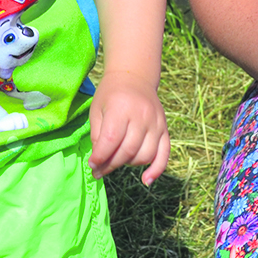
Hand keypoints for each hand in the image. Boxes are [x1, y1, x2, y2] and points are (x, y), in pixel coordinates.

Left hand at [88, 69, 169, 184]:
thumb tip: (98, 162)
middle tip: (99, 171)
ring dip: (128, 165)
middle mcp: (141, 115)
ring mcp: (156, 122)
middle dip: (110, 165)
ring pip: (144, 155)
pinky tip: (145, 180)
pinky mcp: (164, 128)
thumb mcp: (97, 109)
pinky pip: (164, 154)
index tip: (92, 165)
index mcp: (121, 108)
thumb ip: (97, 135)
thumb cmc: (111, 94)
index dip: (100, 157)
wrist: (134, 76)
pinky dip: (156, 170)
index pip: (111, 140)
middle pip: (127, 150)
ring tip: (116, 162)